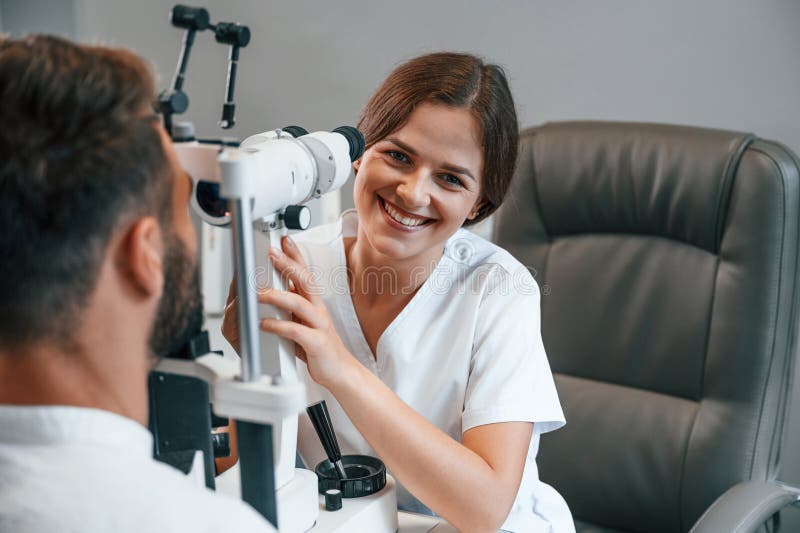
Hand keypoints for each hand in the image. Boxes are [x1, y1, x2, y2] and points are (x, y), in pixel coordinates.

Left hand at [221, 235, 357, 388]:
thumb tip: (270, 290)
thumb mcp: (304, 321)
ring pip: (300, 304)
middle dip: (288, 265)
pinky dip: (278, 326)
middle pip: (305, 281)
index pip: (306, 273)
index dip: (296, 255)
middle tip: (272, 253)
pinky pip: (296, 331)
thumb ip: (291, 306)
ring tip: (259, 293)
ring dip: (277, 296)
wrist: (339, 372)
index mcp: (314, 303)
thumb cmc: (318, 347)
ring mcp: (319, 325)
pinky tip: (264, 324)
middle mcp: (319, 310)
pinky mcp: (317, 343)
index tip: (284, 240)